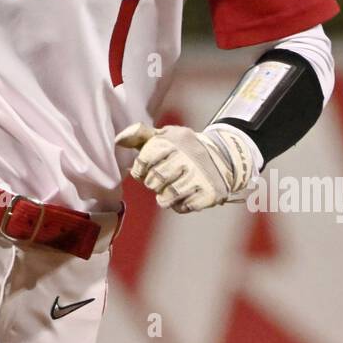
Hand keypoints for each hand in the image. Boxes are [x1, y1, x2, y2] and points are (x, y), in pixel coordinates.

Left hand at [116, 122, 255, 212]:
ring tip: (170, 189)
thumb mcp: (165, 136)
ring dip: (164, 197)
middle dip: (153, 184)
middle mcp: (188, 157)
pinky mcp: (210, 193)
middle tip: (160, 180)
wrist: (223, 157)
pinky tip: (185, 195)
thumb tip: (119, 140)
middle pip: (154, 181)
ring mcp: (200, 176)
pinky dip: (180, 205)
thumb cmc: (185, 148)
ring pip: (167, 197)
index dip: (140, 169)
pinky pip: (184, 207)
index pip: (144, 160)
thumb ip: (141, 135)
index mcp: (174, 140)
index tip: (145, 170)